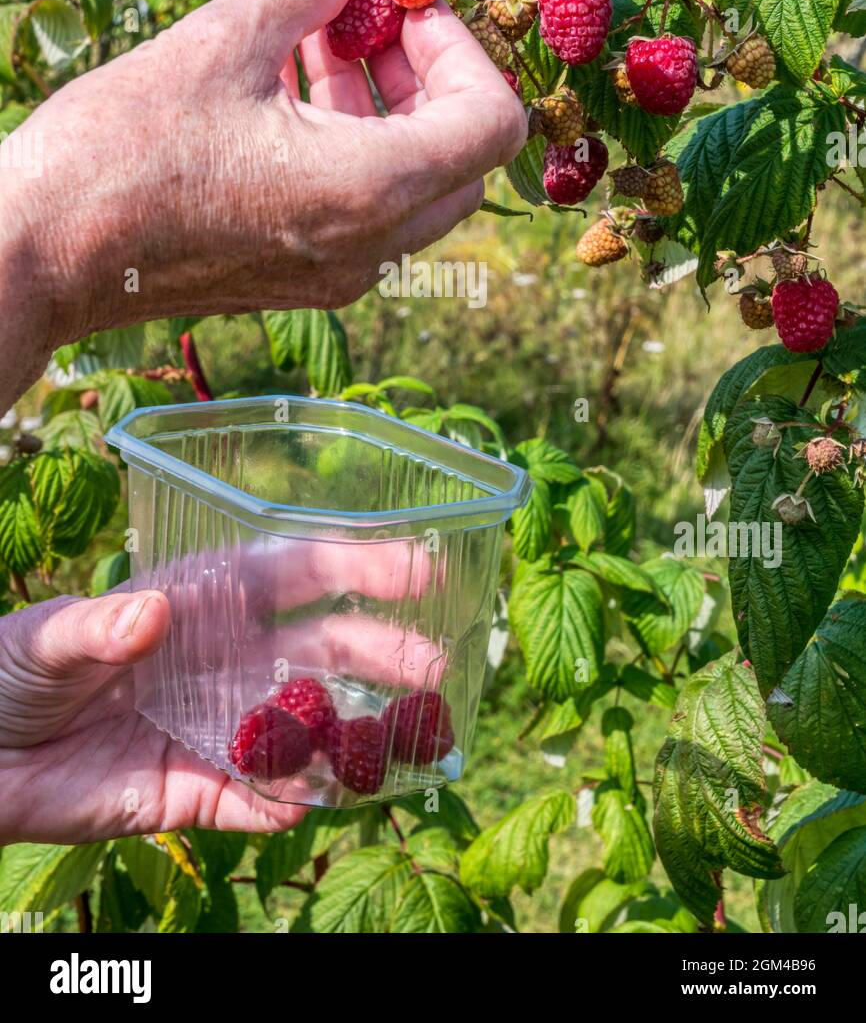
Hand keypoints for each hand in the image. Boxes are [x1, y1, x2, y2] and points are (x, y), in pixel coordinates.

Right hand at [0, 0, 525, 409]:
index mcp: (369, 190)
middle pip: (459, 155)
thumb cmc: (117, 157)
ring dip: (381, 102)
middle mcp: (369, 245)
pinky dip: (345, 143)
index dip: (463, 48)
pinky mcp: (296, 278)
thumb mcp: (214, 44)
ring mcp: (335, 272)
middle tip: (368, 15)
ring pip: (408, 182)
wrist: (37, 258)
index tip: (405, 3)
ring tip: (312, 35)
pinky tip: (281, 86)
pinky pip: (359, 208)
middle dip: (426, 73)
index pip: (492, 122)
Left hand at [0, 537, 440, 843]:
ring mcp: (216, 726)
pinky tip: (310, 803)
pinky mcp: (194, 791)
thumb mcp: (46, 638)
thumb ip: (98, 628)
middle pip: (321, 652)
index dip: (359, 567)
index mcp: (201, 602)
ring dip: (353, 736)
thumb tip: (152, 617)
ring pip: (305, 729)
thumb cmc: (9, 669)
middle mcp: (224, 660)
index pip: (295, 574)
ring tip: (404, 745)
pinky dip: (284, 803)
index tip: (421, 568)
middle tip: (436, 669)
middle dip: (381, 655)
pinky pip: (254, 800)